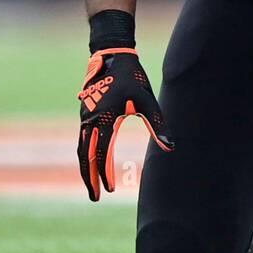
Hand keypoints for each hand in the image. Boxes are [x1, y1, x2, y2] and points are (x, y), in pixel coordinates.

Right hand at [77, 48, 172, 201]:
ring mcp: (85, 116)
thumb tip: (170, 146)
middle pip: (85, 155)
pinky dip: (85, 153)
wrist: (112, 54)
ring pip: (81, 147)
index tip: (110, 189)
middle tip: (94, 198)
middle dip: (88, 177)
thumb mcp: (147, 100)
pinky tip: (91, 161)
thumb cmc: (132, 77)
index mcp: (104, 118)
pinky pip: (82, 138)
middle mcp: (90, 119)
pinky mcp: (85, 112)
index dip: (105, 173)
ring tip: (90, 185)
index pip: (102, 152)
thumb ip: (158, 124)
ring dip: (85, 167)